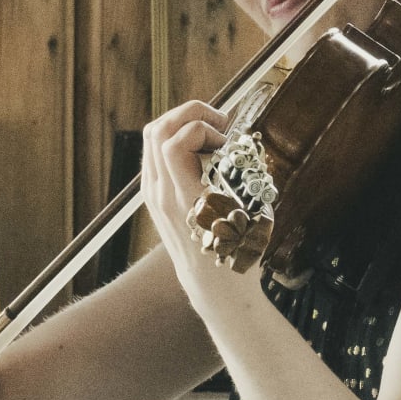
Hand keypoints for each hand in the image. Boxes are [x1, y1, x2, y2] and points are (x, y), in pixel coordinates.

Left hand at [141, 100, 257, 308]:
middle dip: (190, 114)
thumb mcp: (248, 210)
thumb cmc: (237, 250)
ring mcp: (153, 194)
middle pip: (157, 130)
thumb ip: (241, 173)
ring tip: (210, 133)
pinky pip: (154, 154)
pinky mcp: (153, 196)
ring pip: (152, 138)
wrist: (213, 285)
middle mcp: (161, 192)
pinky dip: (174, 140)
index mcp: (184, 196)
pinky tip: (199, 150)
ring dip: (181, 124)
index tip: (228, 139)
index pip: (176, 141)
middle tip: (219, 123)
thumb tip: (242, 142)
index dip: (205, 128)